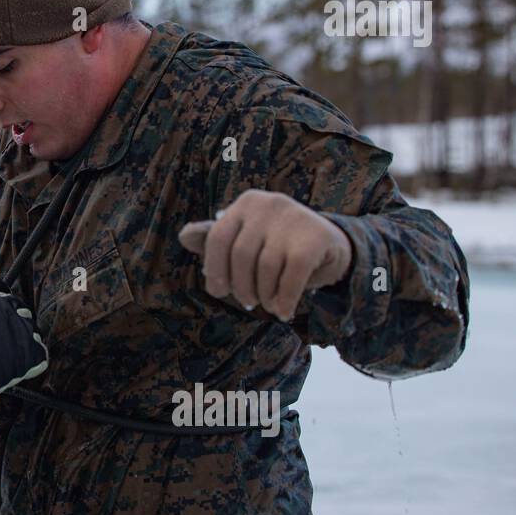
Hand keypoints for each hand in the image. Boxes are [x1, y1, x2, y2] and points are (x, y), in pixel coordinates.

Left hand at [178, 189, 352, 321]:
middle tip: (248, 302)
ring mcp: (294, 218)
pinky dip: (285, 299)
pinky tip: (283, 311)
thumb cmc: (278, 245)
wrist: (331, 245)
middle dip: (241, 286)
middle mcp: (269, 204)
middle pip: (241, 255)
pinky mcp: (315, 238)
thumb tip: (184, 237)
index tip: (220, 291)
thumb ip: (216, 240)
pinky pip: (292, 276)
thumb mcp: (247, 238)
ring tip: (267, 304)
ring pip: (266, 267)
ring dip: (264, 295)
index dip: (214, 270)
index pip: (217, 237)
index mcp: (247, 203)